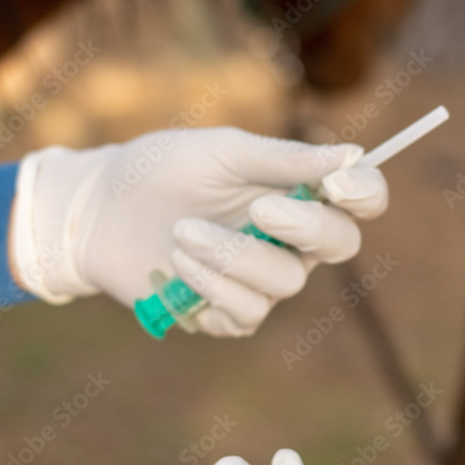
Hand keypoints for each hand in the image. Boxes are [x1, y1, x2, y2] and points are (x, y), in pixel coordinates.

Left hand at [10, 128, 387, 335]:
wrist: (98, 208)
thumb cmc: (162, 169)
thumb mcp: (222, 151)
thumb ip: (285, 159)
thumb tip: (353, 155)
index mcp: (296, 191)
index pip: (359, 199)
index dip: (365, 193)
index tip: (342, 183)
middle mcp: (290, 239)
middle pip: (338, 243)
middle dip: (305, 226)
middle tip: (260, 208)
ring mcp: (261, 279)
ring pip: (288, 282)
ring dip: (236, 256)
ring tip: (183, 231)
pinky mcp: (227, 313)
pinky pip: (248, 311)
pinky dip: (213, 285)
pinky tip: (178, 261)